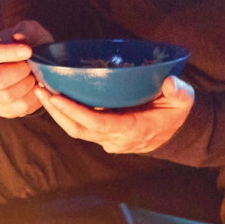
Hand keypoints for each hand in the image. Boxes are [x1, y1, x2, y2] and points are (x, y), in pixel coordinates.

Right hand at [0, 32, 42, 118]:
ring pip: (6, 95)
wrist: (36, 65)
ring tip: (35, 76)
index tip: (28, 51)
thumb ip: (26, 30)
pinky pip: (17, 109)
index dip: (8, 52)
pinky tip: (36, 88)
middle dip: (19, 72)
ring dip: (27, 85)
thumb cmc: (30, 44)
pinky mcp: (0, 108)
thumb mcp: (31, 31)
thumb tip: (19, 38)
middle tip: (31, 66)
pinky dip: (33, 99)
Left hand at [38, 76, 194, 153]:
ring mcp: (108, 140)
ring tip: (42, 91)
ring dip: (57, 113)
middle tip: (41, 90)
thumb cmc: (176, 112)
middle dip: (57, 111)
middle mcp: (116, 140)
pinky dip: (65, 114)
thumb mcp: (183, 100)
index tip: (57, 97)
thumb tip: (170, 83)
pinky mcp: (103, 136)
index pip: (99, 124)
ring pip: (76, 130)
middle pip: (79, 129)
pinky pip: (80, 127)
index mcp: (133, 130)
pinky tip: (54, 97)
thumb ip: (178, 92)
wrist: (175, 131)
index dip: (76, 112)